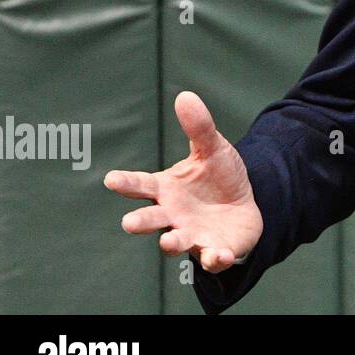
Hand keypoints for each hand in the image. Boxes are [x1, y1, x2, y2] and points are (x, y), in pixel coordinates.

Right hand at [105, 91, 261, 273]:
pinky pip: (212, 258)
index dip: (126, 182)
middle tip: (129, 223)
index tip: (111, 179)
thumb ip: (199, 127)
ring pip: (176, 242)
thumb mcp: (213, 149)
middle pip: (151, 219)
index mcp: (167, 189)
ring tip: (169, 241)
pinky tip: (220, 254)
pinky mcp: (214, 249)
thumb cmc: (218, 177)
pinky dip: (214, 258)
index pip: (142, 184)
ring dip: (172, 242)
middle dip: (141, 221)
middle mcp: (173, 215)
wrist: (243, 207)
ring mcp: (192, 234)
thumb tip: (185, 95)